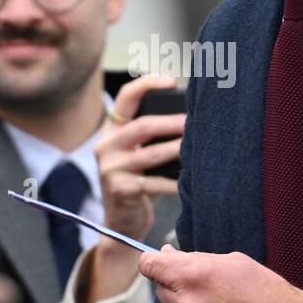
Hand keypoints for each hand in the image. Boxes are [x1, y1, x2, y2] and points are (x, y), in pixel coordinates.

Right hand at [80, 74, 184, 302]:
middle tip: (194, 122)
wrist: (121, 221)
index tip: (171, 81)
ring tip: (197, 148)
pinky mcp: (118, 189)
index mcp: (111, 130)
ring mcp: (110, 168)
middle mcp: (105, 146)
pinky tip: (189, 182)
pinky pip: (153, 182)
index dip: (147, 84)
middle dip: (172, 122)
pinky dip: (174, 183)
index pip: (125, 97)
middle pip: (142, 125)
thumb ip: (155, 136)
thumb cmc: (139, 182)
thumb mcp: (140, 154)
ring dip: (178, 149)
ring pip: (150, 154)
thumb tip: (193, 118)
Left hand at [138, 245, 302, 302]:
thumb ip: (195, 259)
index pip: (149, 265)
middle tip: (205, 283)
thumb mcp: (233, 262)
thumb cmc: (266, 290)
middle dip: (176, 283)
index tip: (158, 262)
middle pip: (161, 289)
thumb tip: (167, 255)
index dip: (153, 261)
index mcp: (194, 276)